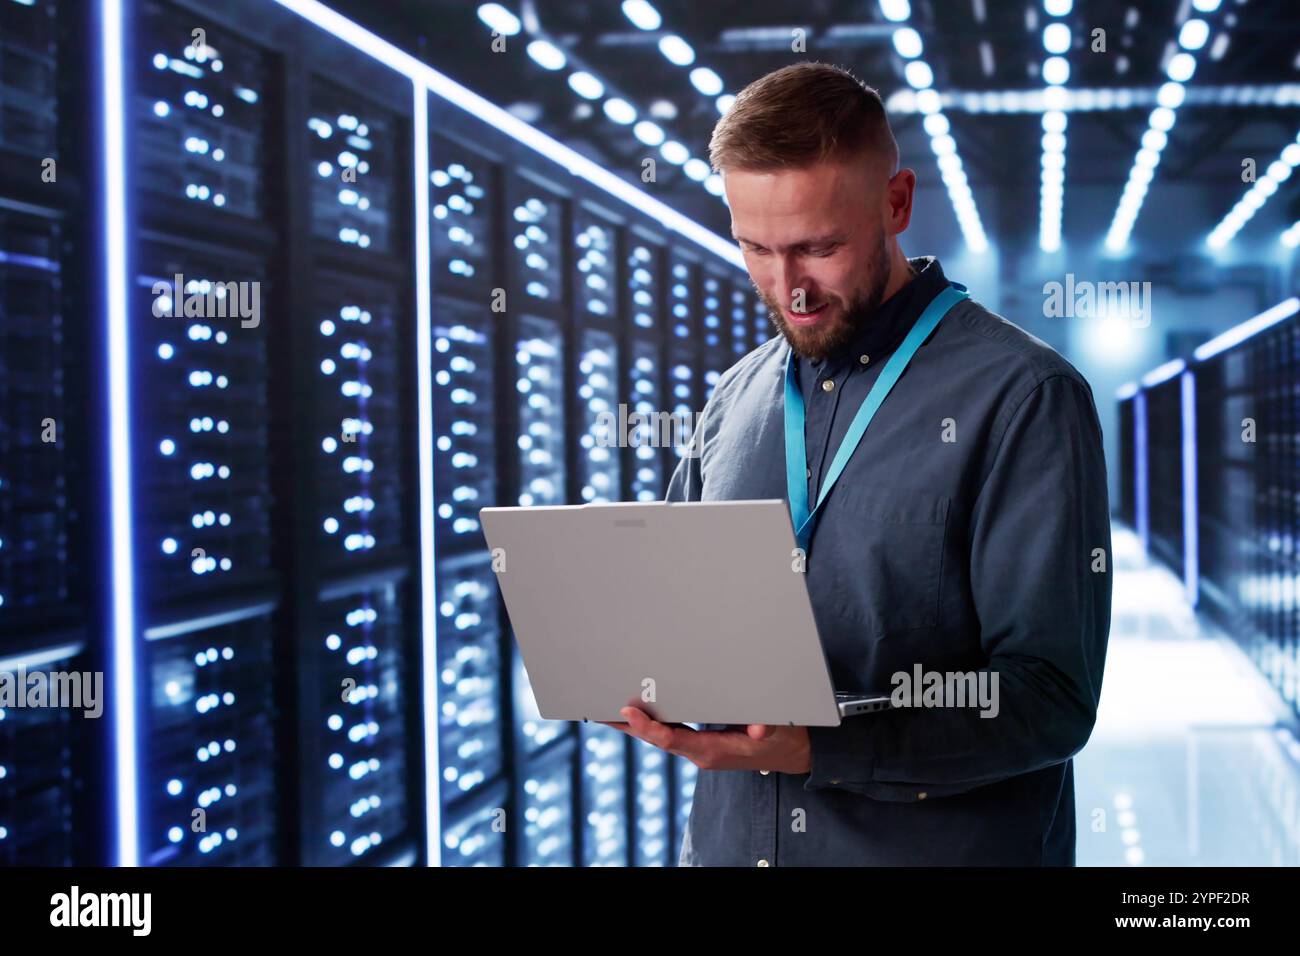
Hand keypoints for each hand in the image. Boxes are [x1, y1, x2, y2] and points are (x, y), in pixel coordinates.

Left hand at [598, 706, 811, 773]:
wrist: (791, 752)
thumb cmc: (782, 737)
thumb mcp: (780, 729)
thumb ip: (767, 726)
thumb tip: (757, 728)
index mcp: (713, 751)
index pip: (672, 739)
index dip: (649, 727)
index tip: (629, 711)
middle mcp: (699, 752)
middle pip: (655, 739)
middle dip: (627, 726)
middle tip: (597, 709)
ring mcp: (697, 749)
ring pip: (658, 736)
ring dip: (632, 725)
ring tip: (605, 708)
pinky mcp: (699, 742)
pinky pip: (667, 733)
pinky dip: (648, 723)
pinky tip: (634, 712)